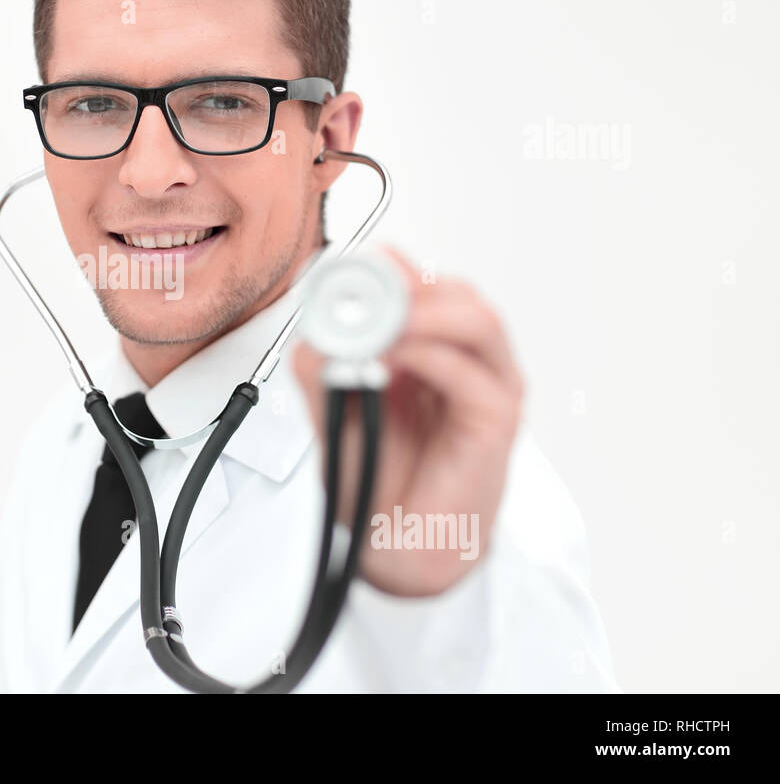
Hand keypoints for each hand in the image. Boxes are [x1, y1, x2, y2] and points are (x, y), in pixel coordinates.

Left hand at [292, 245, 523, 595]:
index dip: (384, 269)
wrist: (394, 541)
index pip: (418, 282)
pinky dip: (433, 356)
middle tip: (360, 291)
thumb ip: (320, 365)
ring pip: (476, 318)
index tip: (340, 273)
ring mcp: (486, 385)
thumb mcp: (330, 409)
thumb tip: (315, 326)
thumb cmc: (375, 475)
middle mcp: (461, 358)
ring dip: (424, 311)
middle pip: (453, 290)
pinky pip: (473, 375)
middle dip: (404, 283)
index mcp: (425, 345)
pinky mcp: (496, 420)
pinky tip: (398, 355)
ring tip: (382, 321)